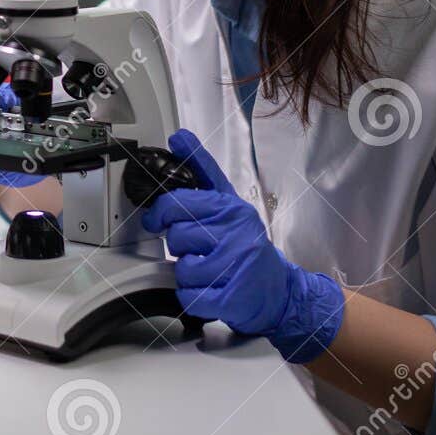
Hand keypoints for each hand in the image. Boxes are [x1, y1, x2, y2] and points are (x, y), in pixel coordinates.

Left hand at [142, 129, 344, 362]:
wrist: (280, 292)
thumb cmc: (247, 246)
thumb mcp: (229, 205)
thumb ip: (203, 172)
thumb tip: (179, 137)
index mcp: (231, 209)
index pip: (180, 202)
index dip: (160, 213)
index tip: (155, 220)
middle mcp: (237, 233)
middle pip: (177, 237)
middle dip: (182, 248)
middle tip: (200, 250)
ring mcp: (237, 265)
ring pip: (183, 269)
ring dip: (189, 275)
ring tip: (210, 272)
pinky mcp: (234, 297)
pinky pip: (191, 296)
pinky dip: (194, 297)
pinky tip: (212, 291)